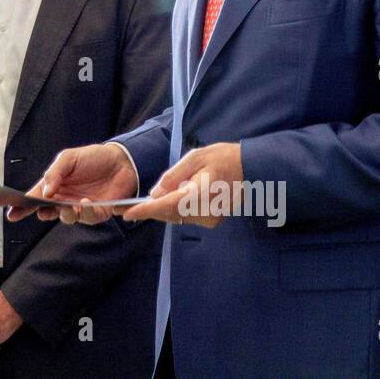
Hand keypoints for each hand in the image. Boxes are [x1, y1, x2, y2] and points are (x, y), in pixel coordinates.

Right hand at [6, 143, 135, 225]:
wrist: (121, 160)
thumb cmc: (93, 157)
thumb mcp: (69, 158)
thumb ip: (54, 173)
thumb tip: (45, 192)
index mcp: (55, 186)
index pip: (35, 198)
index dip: (23, 207)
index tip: (12, 213)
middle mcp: (65, 199)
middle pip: (48, 212)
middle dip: (42, 213)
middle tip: (42, 209)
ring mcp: (80, 208)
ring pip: (67, 218)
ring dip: (66, 213)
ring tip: (68, 205)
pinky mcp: (97, 213)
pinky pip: (89, 218)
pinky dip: (86, 212)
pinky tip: (87, 202)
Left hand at [122, 142, 242, 226]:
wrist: (250, 168)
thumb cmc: (222, 158)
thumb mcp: (195, 157)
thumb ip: (173, 176)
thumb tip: (155, 194)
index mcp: (201, 192)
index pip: (168, 205)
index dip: (147, 210)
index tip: (128, 214)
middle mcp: (205, 210)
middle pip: (170, 213)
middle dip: (150, 210)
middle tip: (130, 208)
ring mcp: (210, 218)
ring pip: (176, 217)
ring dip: (162, 210)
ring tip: (151, 200)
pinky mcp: (211, 221)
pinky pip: (185, 217)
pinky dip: (174, 210)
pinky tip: (171, 200)